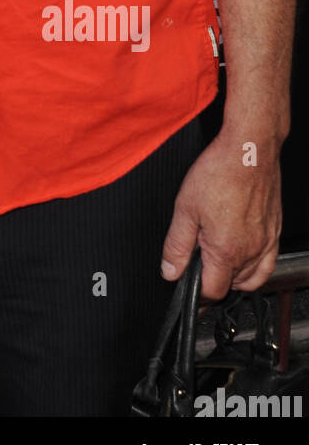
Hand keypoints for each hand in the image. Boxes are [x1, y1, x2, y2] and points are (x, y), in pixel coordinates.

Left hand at [160, 131, 281, 300]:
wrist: (248, 151)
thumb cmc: (219, 172)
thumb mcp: (184, 208)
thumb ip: (176, 245)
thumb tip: (170, 271)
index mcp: (226, 251)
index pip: (213, 291)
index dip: (196, 294)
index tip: (187, 287)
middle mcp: (250, 252)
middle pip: (231, 285)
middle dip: (212, 280)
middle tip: (197, 261)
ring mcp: (266, 242)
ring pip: (250, 277)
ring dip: (232, 275)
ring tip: (215, 256)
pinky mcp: (275, 231)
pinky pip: (268, 264)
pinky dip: (254, 268)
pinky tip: (242, 257)